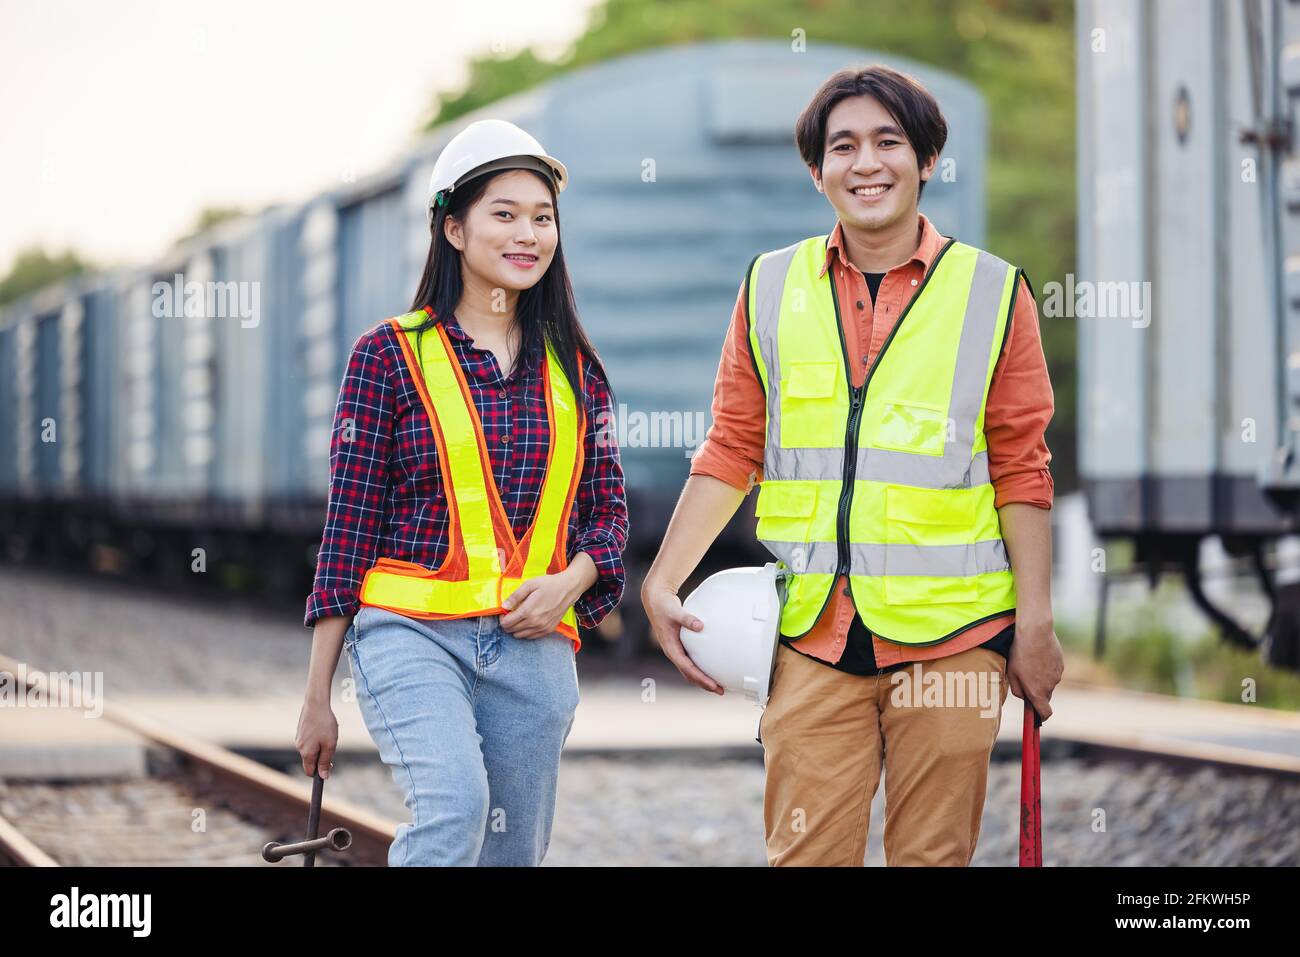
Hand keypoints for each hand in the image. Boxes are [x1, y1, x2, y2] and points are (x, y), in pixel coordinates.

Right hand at [295, 697, 338, 777]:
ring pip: (311, 749)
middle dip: (321, 757)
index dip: (319, 773)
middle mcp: (299, 747)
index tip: (330, 766)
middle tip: (332, 745)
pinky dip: (317, 738)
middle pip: (311, 760)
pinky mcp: (300, 731)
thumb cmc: (325, 724)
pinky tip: (322, 727)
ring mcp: (298, 738)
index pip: (309, 771)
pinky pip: (309, 740)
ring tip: (327, 733)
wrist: (316, 703)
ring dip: (320, 746)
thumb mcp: (330, 744)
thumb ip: (325, 761)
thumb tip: (323, 777)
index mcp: (306, 753)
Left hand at [500, 569, 583, 638]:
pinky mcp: (548, 630)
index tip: (506, 611)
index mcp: (528, 611)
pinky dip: (526, 631)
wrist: (568, 589)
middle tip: (512, 613)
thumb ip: (515, 597)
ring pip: (520, 635)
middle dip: (508, 622)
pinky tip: (529, 621)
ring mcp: (542, 628)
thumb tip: (504, 606)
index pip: (506, 623)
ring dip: (516, 628)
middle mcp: (534, 623)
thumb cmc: (549, 584)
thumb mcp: (529, 585)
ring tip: (521, 616)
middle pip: (511, 630)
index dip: (502, 617)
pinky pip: (531, 637)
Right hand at [640, 579, 721, 694]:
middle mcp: (673, 652)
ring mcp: (676, 651)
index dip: (701, 678)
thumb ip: (687, 619)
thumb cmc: (664, 607)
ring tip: (719, 685)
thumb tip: (701, 626)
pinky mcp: (680, 647)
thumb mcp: (675, 612)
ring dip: (703, 679)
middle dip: (704, 684)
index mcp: (671, 648)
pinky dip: (701, 668)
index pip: (687, 669)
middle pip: (689, 675)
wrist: (655, 601)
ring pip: (690, 671)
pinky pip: (691, 662)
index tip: (713, 685)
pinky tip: (711, 667)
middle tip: (721, 691)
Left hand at [1007, 614, 1063, 722]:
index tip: (1036, 716)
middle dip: (1037, 693)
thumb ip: (1017, 690)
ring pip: (1049, 683)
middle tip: (1025, 679)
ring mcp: (1057, 675)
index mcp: (1037, 692)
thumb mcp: (1012, 673)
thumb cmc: (1020, 653)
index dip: (1041, 717)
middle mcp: (1050, 686)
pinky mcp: (1061, 664)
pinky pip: (1053, 671)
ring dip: (1041, 678)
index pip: (1045, 713)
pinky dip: (1046, 668)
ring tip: (1030, 662)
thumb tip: (1024, 697)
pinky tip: (1038, 656)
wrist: (1036, 632)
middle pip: (1045, 696)